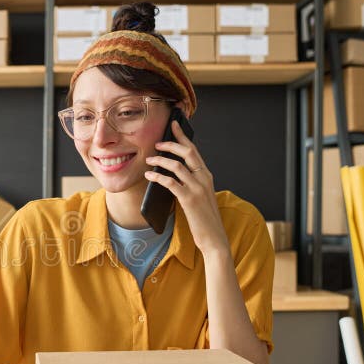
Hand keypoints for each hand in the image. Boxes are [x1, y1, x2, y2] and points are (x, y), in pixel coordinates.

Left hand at [144, 119, 228, 255]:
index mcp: (207, 176)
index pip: (194, 151)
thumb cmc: (203, 218)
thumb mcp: (198, 196)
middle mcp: (204, 178)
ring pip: (177, 165)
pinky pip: (171, 182)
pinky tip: (149, 176)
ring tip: (149, 160)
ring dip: (160, 160)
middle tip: (156, 142)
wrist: (214, 238)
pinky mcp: (189, 199)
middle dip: (170, 144)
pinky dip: (158, 176)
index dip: (183, 137)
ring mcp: (198, 188)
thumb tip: (169, 173)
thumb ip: (189, 184)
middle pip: (187, 152)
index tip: (173, 125)